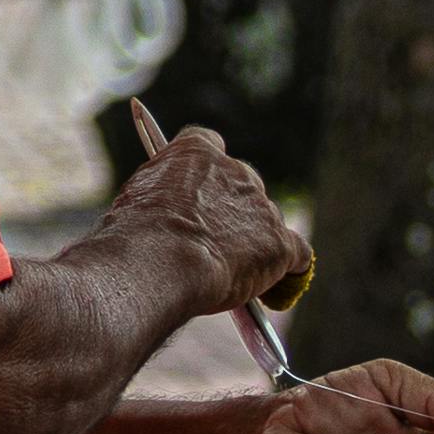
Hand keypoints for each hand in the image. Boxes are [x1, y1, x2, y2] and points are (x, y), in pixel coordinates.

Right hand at [114, 118, 310, 314]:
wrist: (157, 260)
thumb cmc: (135, 237)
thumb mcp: (138, 202)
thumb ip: (163, 199)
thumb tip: (169, 218)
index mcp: (197, 151)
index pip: (210, 147)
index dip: (205, 174)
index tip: (198, 193)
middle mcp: (236, 171)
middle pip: (244, 186)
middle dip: (233, 211)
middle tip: (214, 242)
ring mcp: (261, 207)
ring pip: (267, 222)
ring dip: (255, 242)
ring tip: (233, 274)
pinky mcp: (278, 243)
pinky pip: (297, 254)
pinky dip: (290, 269)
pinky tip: (278, 286)